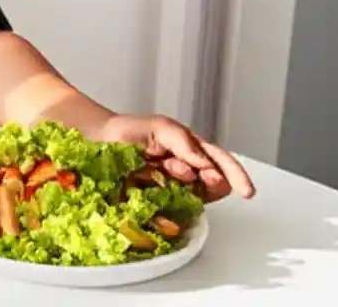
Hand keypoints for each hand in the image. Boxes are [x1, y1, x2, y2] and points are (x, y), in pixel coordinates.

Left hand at [97, 114, 255, 201]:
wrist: (97, 140)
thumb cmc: (127, 131)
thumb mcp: (159, 128)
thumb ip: (183, 142)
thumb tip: (203, 162)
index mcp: (192, 148)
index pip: (222, 163)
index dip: (233, 175)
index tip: (240, 188)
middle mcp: (188, 168)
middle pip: (216, 183)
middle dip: (213, 184)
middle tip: (197, 179)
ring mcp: (175, 186)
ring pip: (197, 196)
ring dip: (191, 191)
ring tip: (166, 173)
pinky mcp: (160, 200)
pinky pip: (176, 208)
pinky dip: (176, 206)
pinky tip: (160, 191)